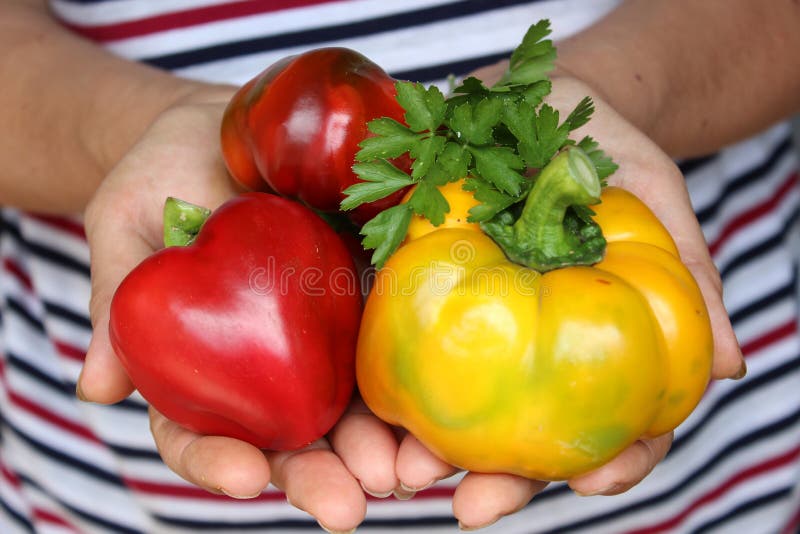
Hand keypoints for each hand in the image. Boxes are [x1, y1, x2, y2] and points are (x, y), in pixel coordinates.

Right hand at [80, 94, 400, 531]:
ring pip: (349, 407)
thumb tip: (97, 388)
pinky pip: (392, 344)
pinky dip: (415, 383)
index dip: (218, 460)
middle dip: (317, 477)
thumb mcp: (126, 224)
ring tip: (406, 475)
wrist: (226, 128)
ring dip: (379, 448)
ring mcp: (320, 337)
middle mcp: (262, 365)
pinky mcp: (366, 298)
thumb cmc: (162, 174)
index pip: (198, 430)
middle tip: (347, 507)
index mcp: (197, 364)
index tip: (247, 477)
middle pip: (288, 438)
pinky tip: (437, 410)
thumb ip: (117, 301)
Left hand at [390, 72, 743, 529]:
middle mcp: (527, 348)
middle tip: (469, 504)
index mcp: (590, 343)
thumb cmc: (608, 150)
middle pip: (519, 434)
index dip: (609, 462)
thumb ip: (688, 278)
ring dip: (424, 446)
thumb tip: (728, 365)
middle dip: (497, 478)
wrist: (538, 96)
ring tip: (402, 468)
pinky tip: (367, 400)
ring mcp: (468, 324)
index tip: (592, 483)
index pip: (610, 424)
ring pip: (450, 403)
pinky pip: (396, 336)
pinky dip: (383, 374)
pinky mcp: (413, 286)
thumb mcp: (657, 200)